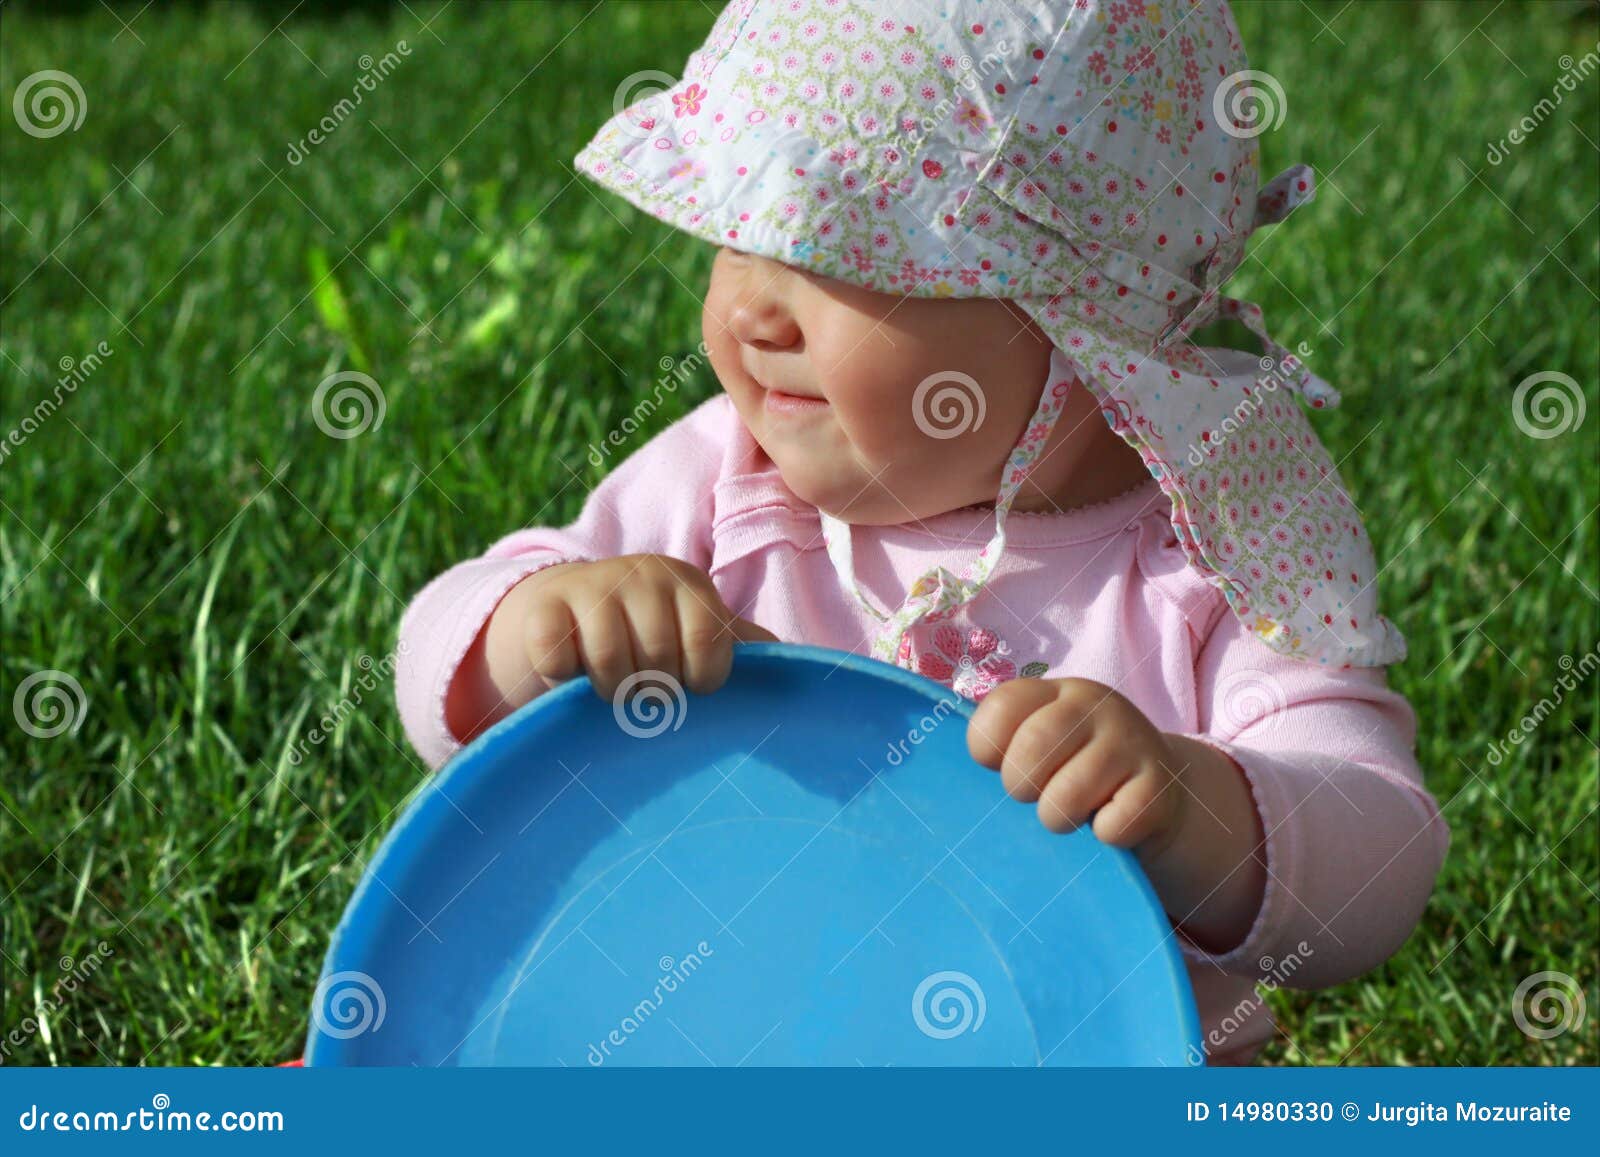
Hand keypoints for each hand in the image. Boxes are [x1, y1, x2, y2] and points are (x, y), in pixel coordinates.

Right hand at [490, 554, 775, 700]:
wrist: (557, 612)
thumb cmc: (641, 634)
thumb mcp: (691, 632)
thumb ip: (742, 646)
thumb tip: (807, 667)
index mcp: (689, 584)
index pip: (711, 648)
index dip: (700, 682)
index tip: (686, 684)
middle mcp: (643, 574)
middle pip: (659, 662)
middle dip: (650, 691)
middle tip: (640, 686)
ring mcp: (592, 586)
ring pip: (611, 665)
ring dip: (608, 691)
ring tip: (607, 684)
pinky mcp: (545, 607)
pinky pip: (558, 660)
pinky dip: (562, 679)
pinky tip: (566, 672)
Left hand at [967, 677, 1187, 854]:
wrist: (1160, 786)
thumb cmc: (1078, 765)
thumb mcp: (1044, 739)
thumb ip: (1005, 741)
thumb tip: (960, 776)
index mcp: (1057, 692)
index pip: (1003, 707)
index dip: (986, 746)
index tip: (995, 764)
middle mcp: (1096, 706)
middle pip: (1032, 748)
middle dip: (1020, 786)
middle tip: (1032, 795)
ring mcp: (1132, 743)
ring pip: (1068, 796)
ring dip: (1057, 818)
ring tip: (1068, 811)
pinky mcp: (1160, 787)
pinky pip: (1113, 826)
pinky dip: (1105, 836)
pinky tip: (1112, 821)